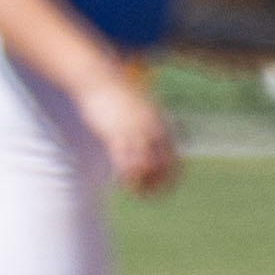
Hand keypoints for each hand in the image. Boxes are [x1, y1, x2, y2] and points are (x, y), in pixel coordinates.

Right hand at [76, 76, 179, 195]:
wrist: (100, 79)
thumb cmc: (118, 95)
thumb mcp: (140, 108)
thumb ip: (148, 123)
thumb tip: (151, 137)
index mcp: (161, 124)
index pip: (174, 158)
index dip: (171, 177)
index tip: (164, 189)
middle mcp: (152, 129)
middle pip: (162, 165)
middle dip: (158, 184)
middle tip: (148, 196)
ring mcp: (134, 131)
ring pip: (143, 166)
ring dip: (141, 183)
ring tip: (134, 191)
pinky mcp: (116, 133)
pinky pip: (124, 160)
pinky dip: (126, 175)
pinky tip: (121, 181)